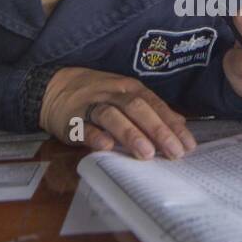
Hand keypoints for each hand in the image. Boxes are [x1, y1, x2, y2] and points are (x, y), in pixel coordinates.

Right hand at [39, 67, 195, 159]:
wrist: (54, 88)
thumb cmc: (97, 96)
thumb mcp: (126, 97)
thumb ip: (152, 111)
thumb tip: (179, 125)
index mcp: (129, 88)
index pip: (155, 105)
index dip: (172, 124)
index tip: (188, 145)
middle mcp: (112, 94)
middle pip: (137, 108)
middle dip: (158, 130)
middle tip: (174, 152)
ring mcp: (91, 105)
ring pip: (112, 116)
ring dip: (131, 134)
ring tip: (146, 154)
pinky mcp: (72, 120)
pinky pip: (84, 127)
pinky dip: (95, 136)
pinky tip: (107, 147)